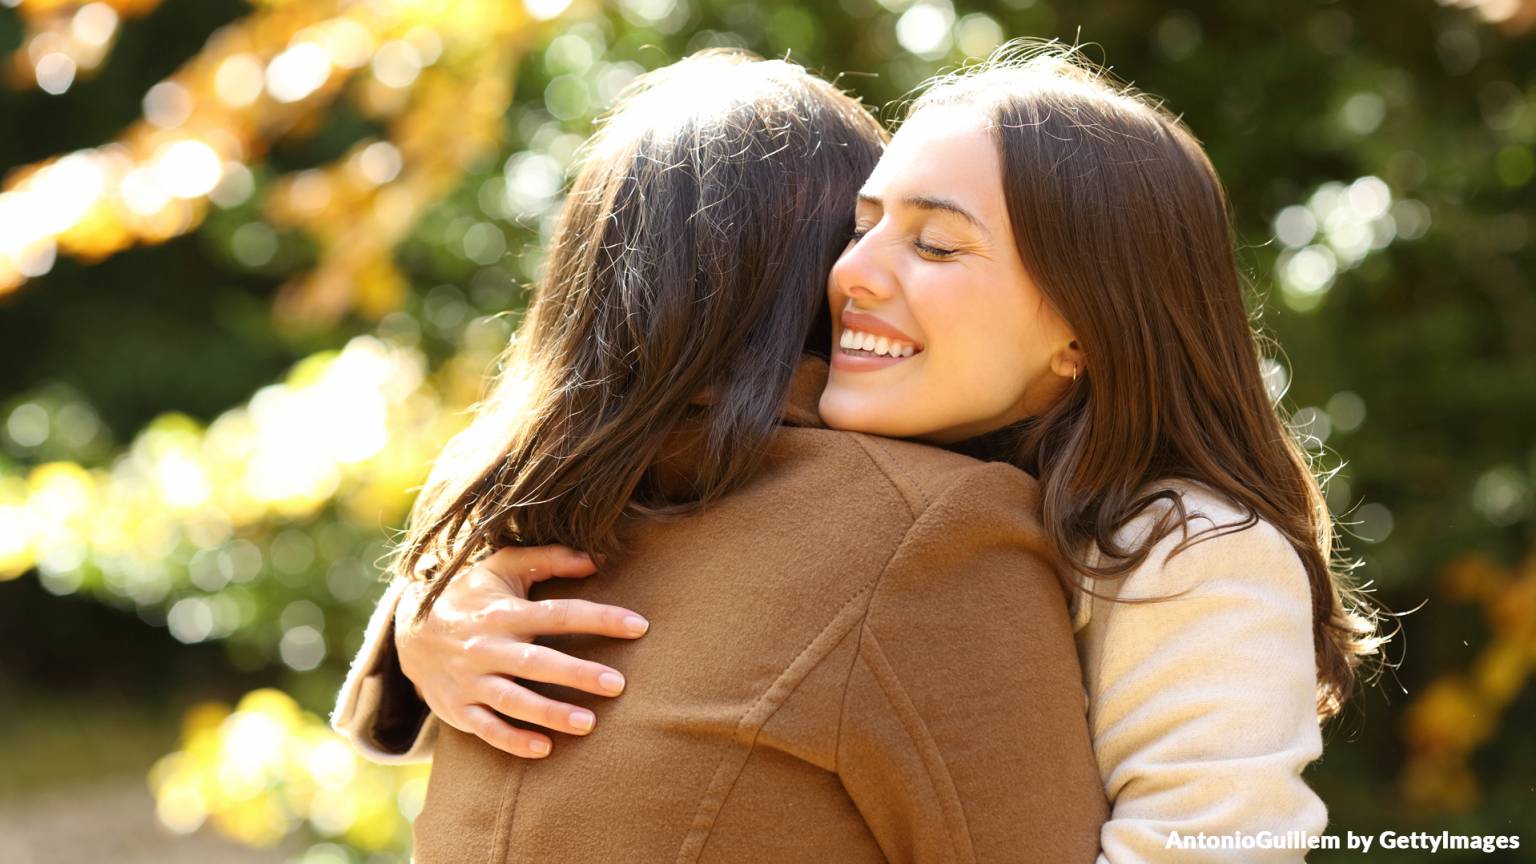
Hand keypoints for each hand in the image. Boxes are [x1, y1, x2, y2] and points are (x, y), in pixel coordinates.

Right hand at [394, 544, 648, 758]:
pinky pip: (486, 729)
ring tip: (589, 723)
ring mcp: (471, 680)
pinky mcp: (458, 708)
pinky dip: (513, 740)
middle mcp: (488, 647)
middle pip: (537, 662)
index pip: (558, 613)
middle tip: (617, 684)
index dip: (599, 618)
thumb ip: (548, 558)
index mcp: (504, 611)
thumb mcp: (501, 568)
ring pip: (513, 700)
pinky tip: (545, 749)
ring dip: (549, 713)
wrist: (407, 632)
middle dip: (577, 673)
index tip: (639, 626)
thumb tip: (595, 560)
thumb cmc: (470, 596)